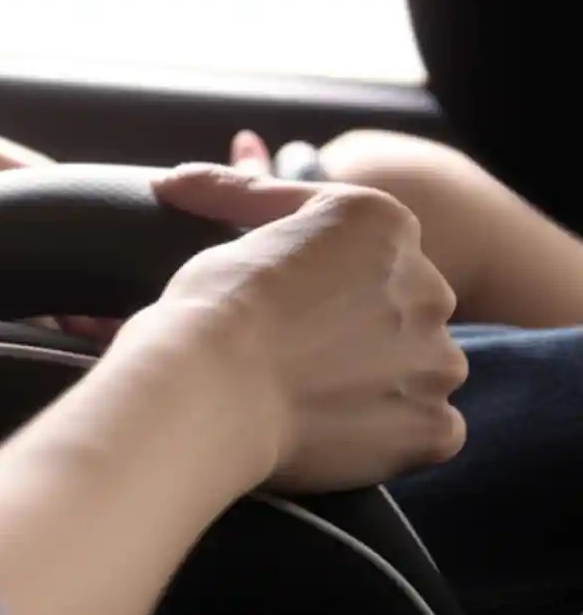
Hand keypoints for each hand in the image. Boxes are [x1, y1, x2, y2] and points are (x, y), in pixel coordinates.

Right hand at [120, 164, 467, 491]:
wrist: (209, 390)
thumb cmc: (210, 308)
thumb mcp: (226, 234)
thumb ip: (241, 211)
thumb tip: (177, 181)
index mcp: (384, 221)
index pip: (348, 240)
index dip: (305, 267)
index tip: (265, 291)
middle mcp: (428, 284)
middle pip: (396, 303)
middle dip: (354, 321)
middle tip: (290, 348)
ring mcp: (437, 360)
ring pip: (418, 366)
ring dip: (378, 377)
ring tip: (309, 395)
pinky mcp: (432, 426)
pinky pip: (426, 429)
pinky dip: (390, 433)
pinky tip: (335, 432)